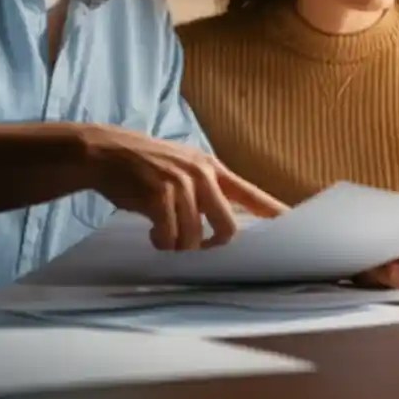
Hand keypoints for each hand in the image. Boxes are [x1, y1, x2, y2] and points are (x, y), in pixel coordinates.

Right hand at [80, 124, 286, 251]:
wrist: (106, 152)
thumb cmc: (144, 167)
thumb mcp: (182, 169)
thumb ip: (205, 192)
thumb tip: (226, 225)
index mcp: (212, 169)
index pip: (252, 193)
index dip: (273, 212)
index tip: (293, 226)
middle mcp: (202, 175)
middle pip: (228, 226)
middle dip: (214, 244)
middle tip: (199, 246)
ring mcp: (181, 184)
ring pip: (195, 237)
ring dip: (179, 246)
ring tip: (165, 236)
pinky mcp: (159, 195)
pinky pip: (170, 236)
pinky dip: (161, 242)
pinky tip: (153, 236)